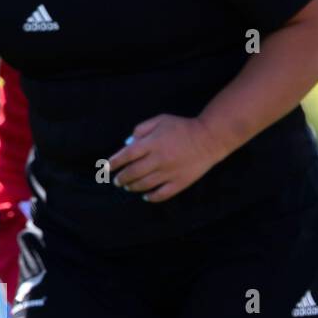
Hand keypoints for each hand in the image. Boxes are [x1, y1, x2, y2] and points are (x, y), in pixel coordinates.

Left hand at [107, 114, 228, 202]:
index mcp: (152, 143)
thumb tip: (127, 144)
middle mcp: (158, 159)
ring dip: (132, 187)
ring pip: (144, 185)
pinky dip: (150, 197)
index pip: (126, 155)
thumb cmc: (183, 127)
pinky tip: (145, 196)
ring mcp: (169, 172)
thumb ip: (141, 129)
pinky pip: (161, 194)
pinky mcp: (180, 182)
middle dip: (121, 178)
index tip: (107, 167)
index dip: (113, 162)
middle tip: (117, 180)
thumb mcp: (161, 120)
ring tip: (128, 187)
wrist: (210, 138)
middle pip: (132, 172)